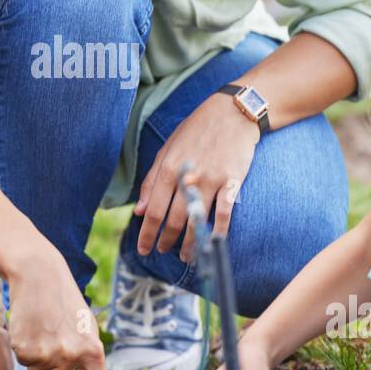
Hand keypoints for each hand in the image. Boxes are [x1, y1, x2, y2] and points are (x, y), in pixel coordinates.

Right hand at [5, 246, 123, 369]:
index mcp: (92, 351)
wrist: (40, 276)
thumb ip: (86, 359)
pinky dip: (23, 351)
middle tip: (50, 354)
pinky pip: (21, 364)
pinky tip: (30, 330)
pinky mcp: (25, 349)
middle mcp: (72, 356)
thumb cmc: (64, 304)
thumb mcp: (84, 330)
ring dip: (35, 364)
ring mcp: (47, 354)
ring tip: (41, 335)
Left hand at [135, 90, 258, 262]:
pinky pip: (225, 214)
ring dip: (190, 244)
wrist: (232, 112)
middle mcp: (187, 177)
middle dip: (165, 241)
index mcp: (168, 168)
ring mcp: (211, 180)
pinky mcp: (232, 182)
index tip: (143, 249)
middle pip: (173, 220)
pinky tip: (213, 243)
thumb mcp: (168, 148)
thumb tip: (138, 210)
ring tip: (185, 256)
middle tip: (162, 251)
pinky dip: (218, 233)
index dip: (146, 234)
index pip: (152, 210)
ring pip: (197, 222)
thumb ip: (151, 180)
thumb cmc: (197, 129)